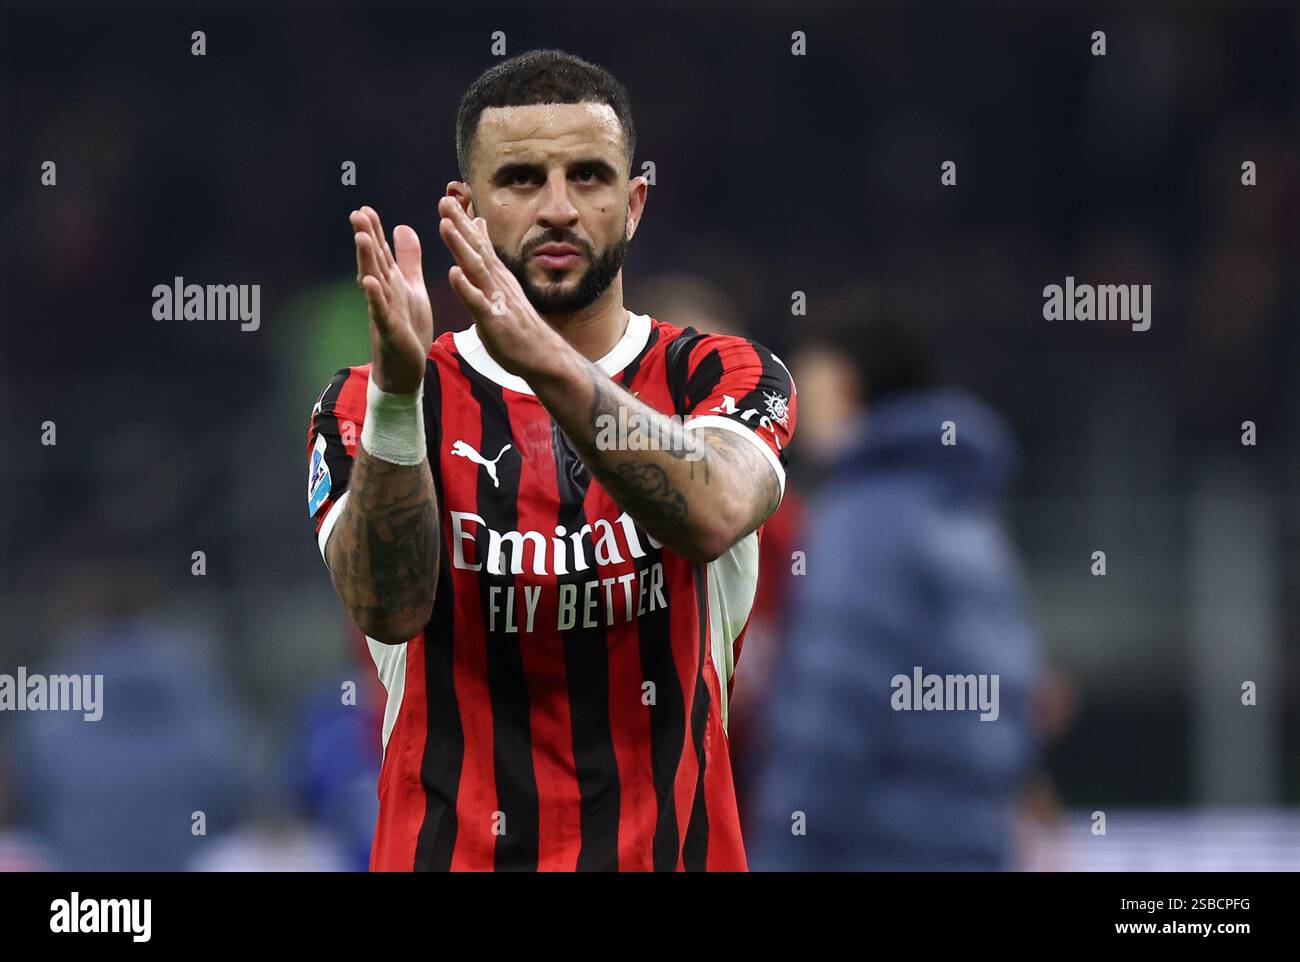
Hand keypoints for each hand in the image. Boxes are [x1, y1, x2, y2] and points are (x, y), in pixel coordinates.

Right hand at [351, 206, 432, 392]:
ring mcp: (384, 310)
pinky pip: (380, 311)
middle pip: (373, 261)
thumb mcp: (412, 287)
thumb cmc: (408, 327)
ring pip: (373, 281)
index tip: (365, 209)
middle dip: (366, 237)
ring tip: (361, 237)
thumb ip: (407, 259)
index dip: (374, 231)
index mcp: (391, 282)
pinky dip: (375, 297)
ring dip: (366, 260)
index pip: (380, 252)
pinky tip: (369, 282)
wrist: (407, 367)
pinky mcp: (389, 330)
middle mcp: (383, 293)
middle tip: (357, 213)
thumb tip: (401, 226)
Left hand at [436, 195, 564, 379]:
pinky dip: (466, 287)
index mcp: (495, 276)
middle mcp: (496, 282)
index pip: (477, 244)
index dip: (461, 222)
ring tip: (445, 225)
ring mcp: (496, 300)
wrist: (543, 355)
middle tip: (444, 201)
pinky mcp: (494, 320)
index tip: (446, 199)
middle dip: (459, 225)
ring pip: (476, 269)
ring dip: (460, 247)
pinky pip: (478, 302)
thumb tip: (480, 227)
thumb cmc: (519, 325)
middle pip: (475, 249)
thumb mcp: (501, 286)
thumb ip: (487, 258)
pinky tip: (454, 273)